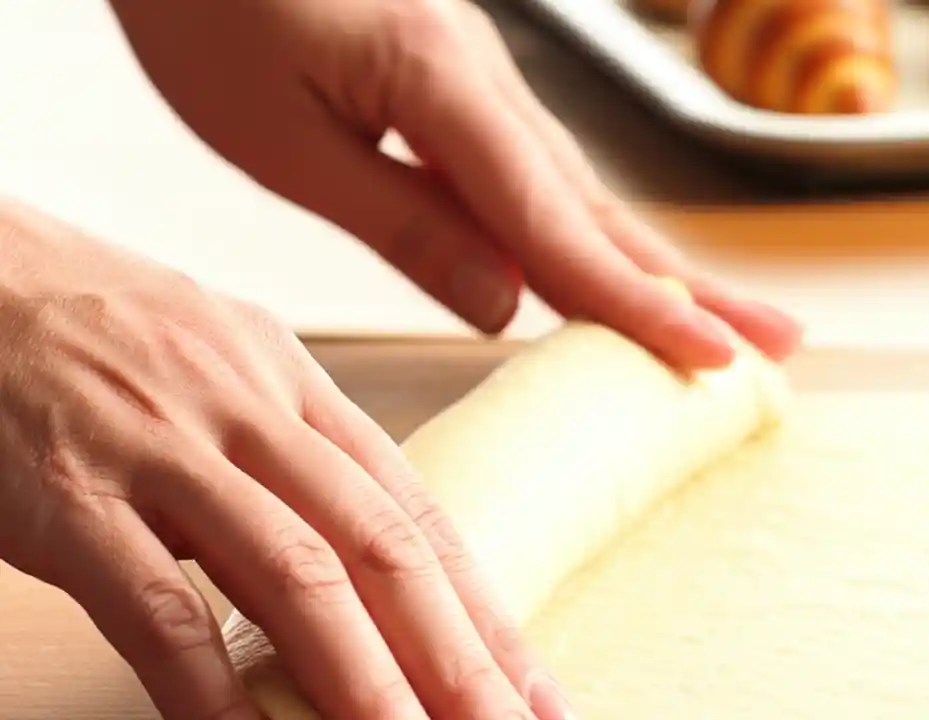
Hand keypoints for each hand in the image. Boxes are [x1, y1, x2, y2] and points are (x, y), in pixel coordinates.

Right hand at [0, 201, 574, 719]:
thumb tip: (356, 553)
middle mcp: (247, 406)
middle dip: (458, 655)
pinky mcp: (66, 493)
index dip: (483, 604)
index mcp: (291, 380)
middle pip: (381, 546)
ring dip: (367, 680)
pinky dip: (209, 689)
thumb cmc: (89, 323)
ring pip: (294, 574)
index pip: (414, 507)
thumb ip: (286, 449)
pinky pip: (155, 607)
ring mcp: (160, 447)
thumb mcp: (215, 363)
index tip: (533, 682)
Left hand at [106, 0, 801, 368]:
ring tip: (721, 318)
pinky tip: (612, 267)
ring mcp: (482, 76)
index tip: (712, 358)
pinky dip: (586, 230)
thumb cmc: (207, 13)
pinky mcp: (462, 82)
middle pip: (603, 204)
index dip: (636, 302)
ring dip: (654, 262)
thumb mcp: (280, 139)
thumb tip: (504, 306)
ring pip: (581, 189)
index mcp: (442, 88)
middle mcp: (485, 79)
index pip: (556, 223)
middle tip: (780, 342)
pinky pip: (540, 172)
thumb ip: (402, 222)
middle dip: (693, 284)